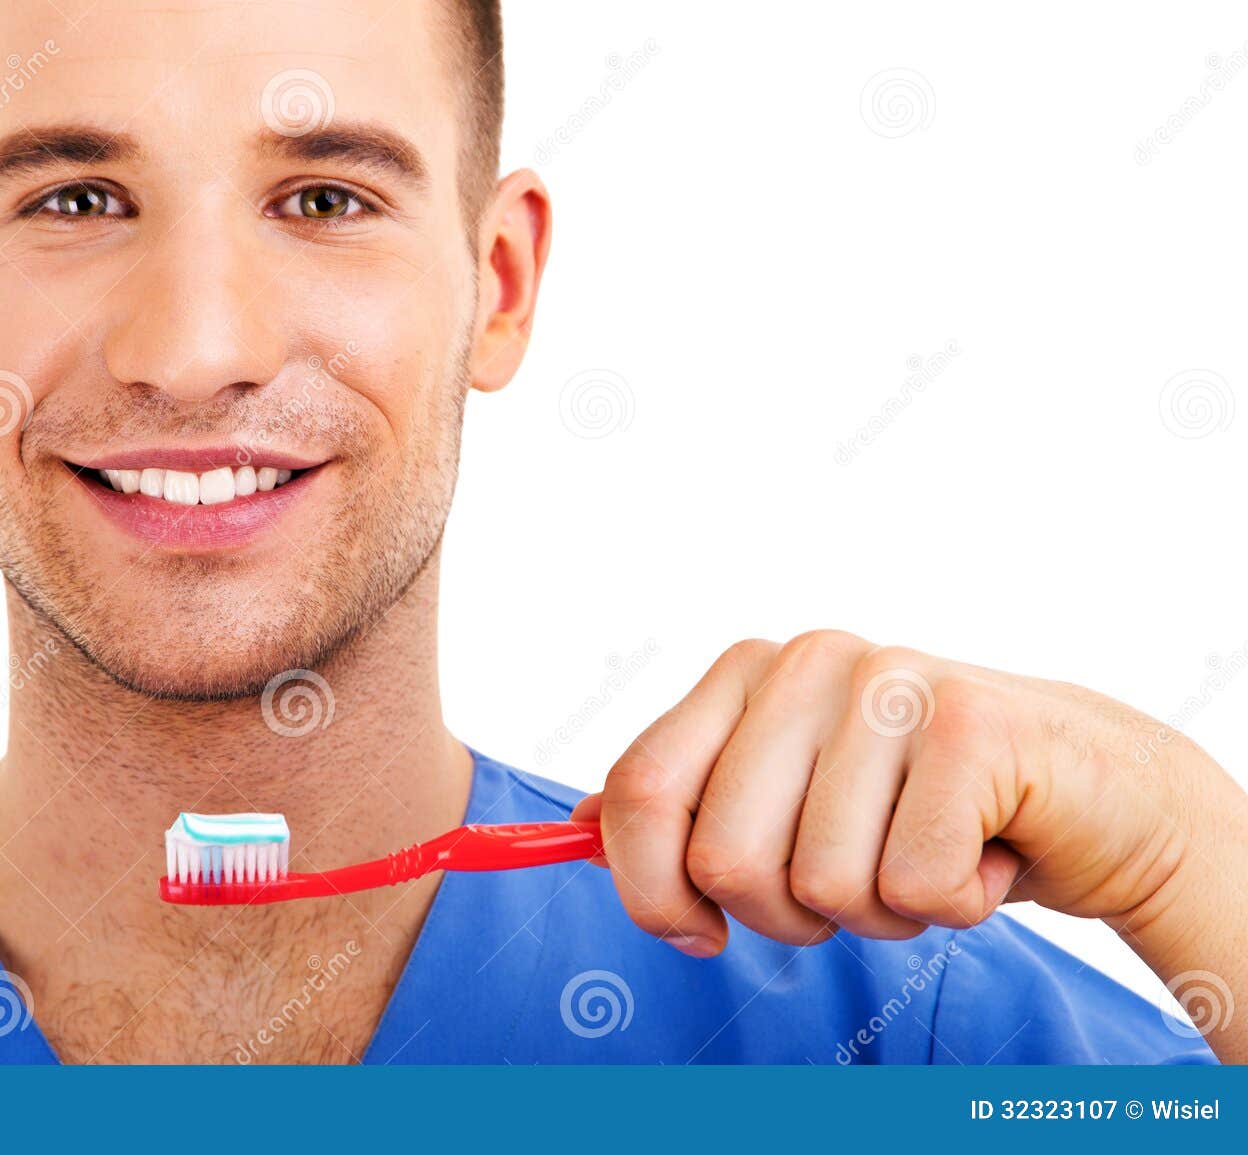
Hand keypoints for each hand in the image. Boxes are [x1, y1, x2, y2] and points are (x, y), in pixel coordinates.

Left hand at [572, 631, 1247, 982]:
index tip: (696, 930)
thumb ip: (687, 804)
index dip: (650, 889)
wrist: (1091, 792)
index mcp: (746, 672)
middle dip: (784, 916)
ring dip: (879, 912)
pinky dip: (953, 904)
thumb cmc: (919, 807)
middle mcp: (808, 660)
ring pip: (822, 884)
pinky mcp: (972, 726)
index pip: (640, 791)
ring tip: (926, 855)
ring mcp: (890, 683)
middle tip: (851, 884)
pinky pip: (913, 886)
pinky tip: (985, 850)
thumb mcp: (789, 799)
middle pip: (724, 858)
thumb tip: (579, 827)